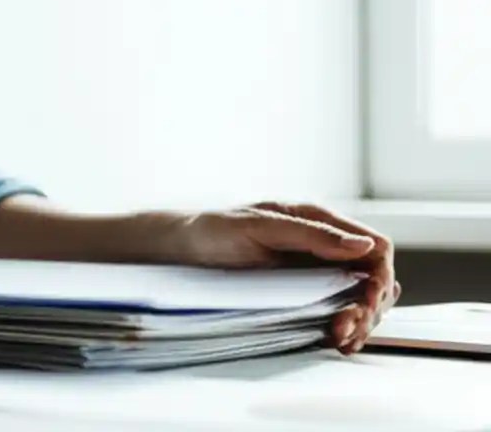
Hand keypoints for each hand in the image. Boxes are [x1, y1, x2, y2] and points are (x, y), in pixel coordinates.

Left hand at [177, 202, 398, 354]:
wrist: (181, 249)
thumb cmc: (214, 229)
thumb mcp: (259, 226)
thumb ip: (311, 234)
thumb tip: (363, 245)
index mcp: (319, 222)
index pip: (376, 247)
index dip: (380, 275)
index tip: (366, 301)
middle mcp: (324, 246)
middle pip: (374, 279)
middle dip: (369, 306)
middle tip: (348, 327)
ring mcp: (314, 271)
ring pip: (360, 299)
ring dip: (360, 321)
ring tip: (341, 338)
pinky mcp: (303, 293)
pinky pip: (337, 311)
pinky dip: (345, 328)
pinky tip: (337, 340)